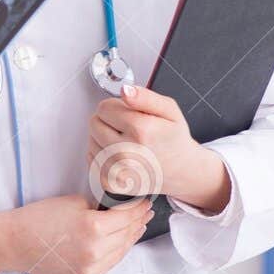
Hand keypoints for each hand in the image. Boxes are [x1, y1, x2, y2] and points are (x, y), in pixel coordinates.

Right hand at [0, 193, 152, 273]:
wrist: (14, 242)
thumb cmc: (39, 218)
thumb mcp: (73, 202)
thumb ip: (99, 208)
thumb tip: (118, 212)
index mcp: (94, 228)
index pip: (128, 216)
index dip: (139, 208)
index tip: (145, 202)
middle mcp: (96, 252)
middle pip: (128, 235)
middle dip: (138, 222)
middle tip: (145, 213)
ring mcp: (90, 269)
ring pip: (121, 253)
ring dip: (130, 239)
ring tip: (135, 227)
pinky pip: (107, 265)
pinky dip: (115, 253)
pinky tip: (117, 243)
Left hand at [88, 84, 229, 212]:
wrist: (182, 172)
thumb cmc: (174, 140)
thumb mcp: (169, 111)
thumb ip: (145, 96)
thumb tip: (125, 90)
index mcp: (142, 131)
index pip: (104, 107)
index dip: (116, 106)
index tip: (129, 113)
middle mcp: (127, 153)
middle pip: (94, 123)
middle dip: (109, 121)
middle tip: (128, 128)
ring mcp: (117, 171)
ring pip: (91, 140)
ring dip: (104, 138)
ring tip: (127, 142)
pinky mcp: (110, 184)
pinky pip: (91, 159)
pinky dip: (102, 155)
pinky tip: (120, 155)